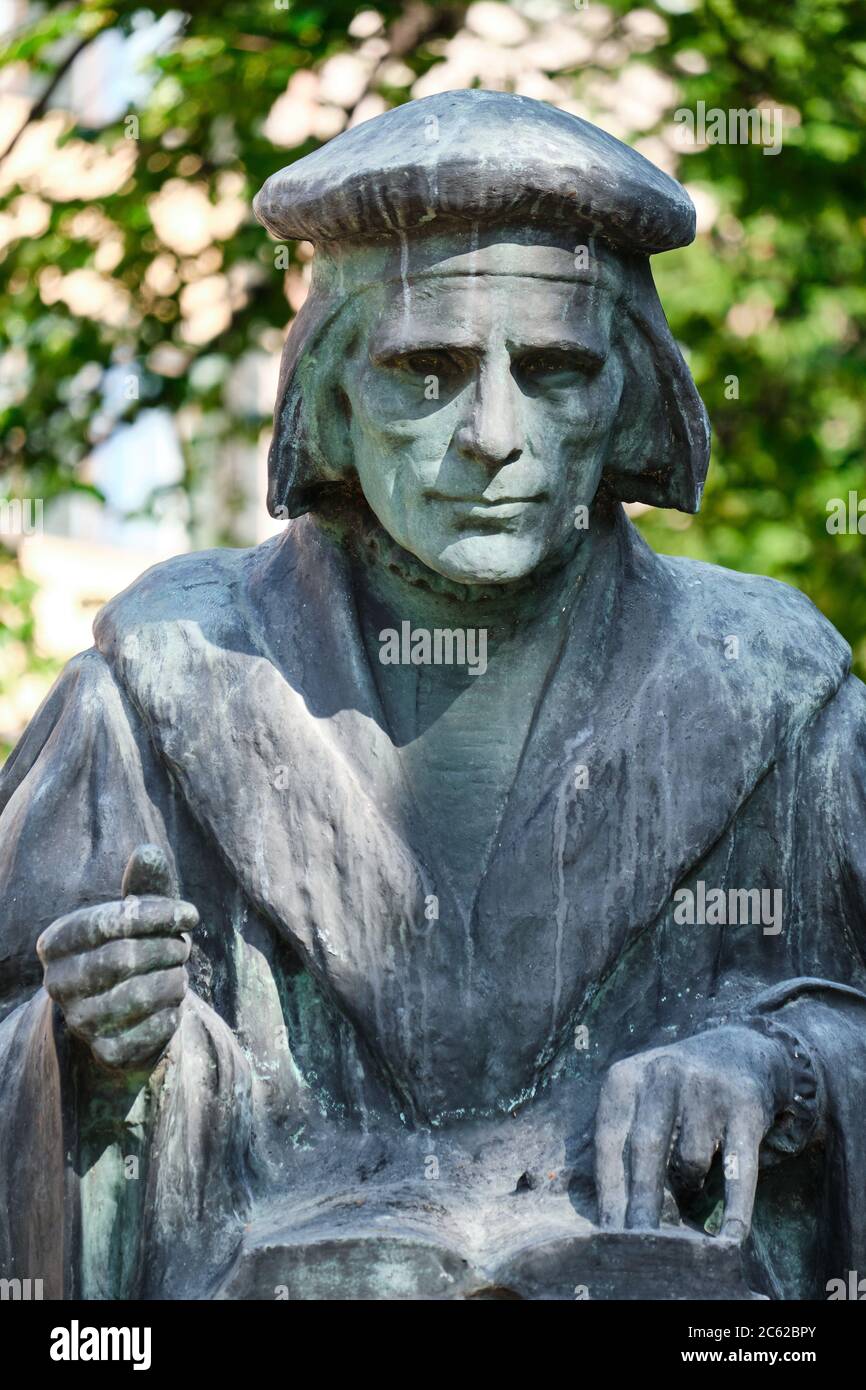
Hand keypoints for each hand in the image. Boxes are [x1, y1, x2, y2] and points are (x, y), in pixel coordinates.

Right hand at [37, 844, 198, 1069]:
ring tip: (179, 975)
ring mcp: (79, 1021)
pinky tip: (173, 1006)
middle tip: (185, 948)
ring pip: (138, 996)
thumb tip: (149, 853)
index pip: (105, 921)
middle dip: (167, 949)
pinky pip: (150, 1031)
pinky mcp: (106, 1052)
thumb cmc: (135, 945)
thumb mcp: (140, 912)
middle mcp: (57, 983)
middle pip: (122, 959)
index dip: (156, 915)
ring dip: (174, 981)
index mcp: (57, 941)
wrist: (124, 1014)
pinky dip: (173, 1014)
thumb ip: (146, 883)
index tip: (192, 915)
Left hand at [594, 1026, 792, 1239]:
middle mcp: (663, 1074)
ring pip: (690, 1160)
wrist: (742, 1050)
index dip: (609, 1188)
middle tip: (638, 1244)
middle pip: (646, 1151)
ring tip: (689, 1192)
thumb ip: (624, 1139)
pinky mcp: (744, 1107)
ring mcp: (705, 1088)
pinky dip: (736, 1205)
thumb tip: (613, 1210)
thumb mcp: (641, 1097)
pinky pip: (738, 1167)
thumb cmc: (678, 1091)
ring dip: (688, 1188)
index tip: (608, 1230)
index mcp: (627, 1076)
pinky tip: (730, 1236)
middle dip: (641, 1203)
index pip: (609, 1140)